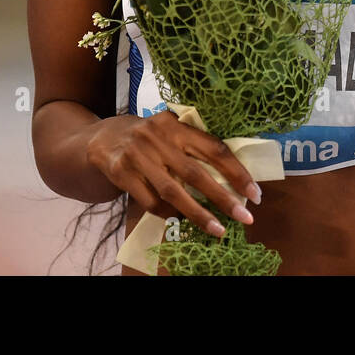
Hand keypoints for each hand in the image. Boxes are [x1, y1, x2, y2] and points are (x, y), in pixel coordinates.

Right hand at [85, 112, 261, 236]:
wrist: (99, 139)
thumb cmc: (148, 138)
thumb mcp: (169, 131)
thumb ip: (193, 145)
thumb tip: (234, 178)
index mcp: (176, 124)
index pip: (214, 148)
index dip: (237, 172)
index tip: (255, 193)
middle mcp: (157, 137)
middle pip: (196, 173)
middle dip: (224, 198)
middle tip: (245, 218)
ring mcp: (137, 155)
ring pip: (173, 192)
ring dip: (199, 214)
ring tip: (219, 230)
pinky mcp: (121, 172)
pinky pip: (150, 202)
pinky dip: (168, 214)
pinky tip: (182, 222)